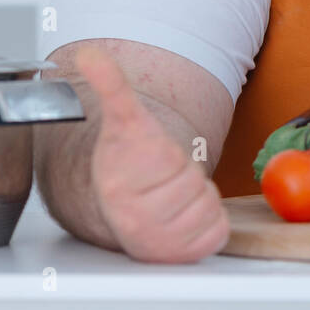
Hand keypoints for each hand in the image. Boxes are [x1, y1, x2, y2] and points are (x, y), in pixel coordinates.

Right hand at [79, 45, 229, 262]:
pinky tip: (183, 216)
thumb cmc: (124, 163)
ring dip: (197, 199)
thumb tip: (91, 53)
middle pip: (195, 184)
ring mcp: (160, 243)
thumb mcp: (122, 121)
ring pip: (209, 207)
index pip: (173, 163)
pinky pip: (218, 232)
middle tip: (160, 181)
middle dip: (184, 177)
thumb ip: (111, 85)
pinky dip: (209, 222)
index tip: (147, 162)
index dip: (168, 157)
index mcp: (119, 186)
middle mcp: (136, 221)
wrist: (118, 205)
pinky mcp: (184, 255)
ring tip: (169, 198)